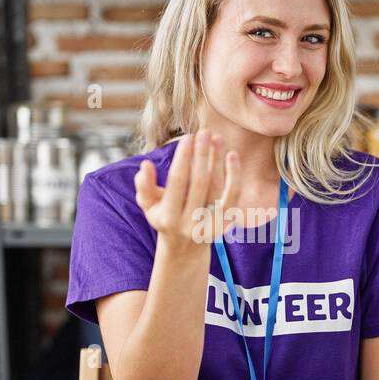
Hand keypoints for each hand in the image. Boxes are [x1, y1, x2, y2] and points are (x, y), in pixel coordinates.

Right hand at [133, 129, 239, 249]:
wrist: (185, 247)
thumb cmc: (164, 217)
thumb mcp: (148, 205)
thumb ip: (144, 186)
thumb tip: (145, 165)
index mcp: (169, 217)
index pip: (178, 181)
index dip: (184, 158)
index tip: (187, 137)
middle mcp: (190, 223)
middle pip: (200, 182)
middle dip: (202, 155)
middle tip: (204, 132)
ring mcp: (210, 225)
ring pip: (217, 187)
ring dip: (218, 160)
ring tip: (217, 138)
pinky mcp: (225, 224)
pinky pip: (233, 197)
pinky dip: (234, 176)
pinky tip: (232, 155)